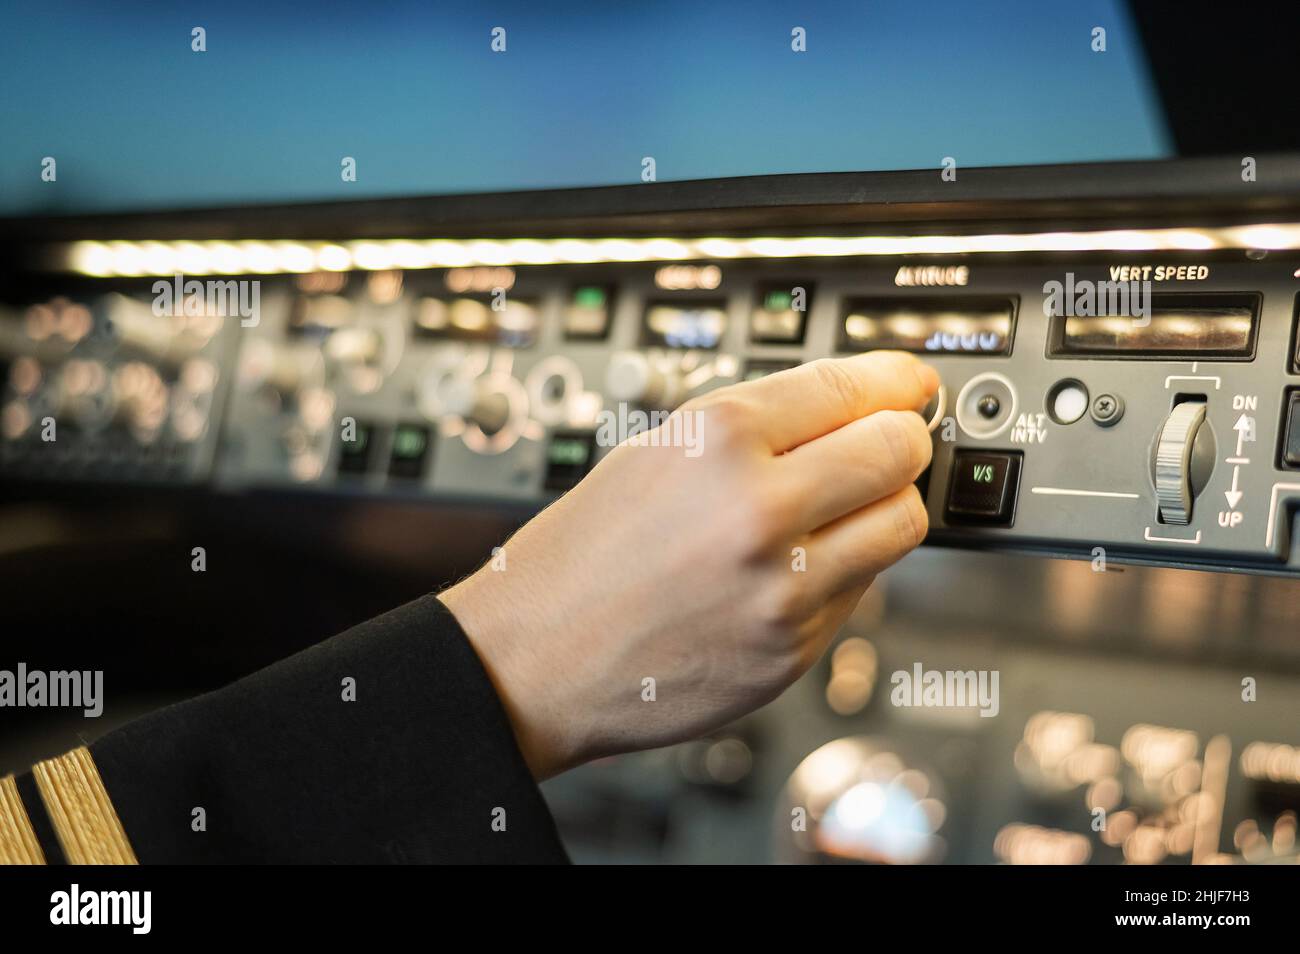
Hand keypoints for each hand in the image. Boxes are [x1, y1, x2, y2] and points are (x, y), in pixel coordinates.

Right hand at [440, 352, 938, 778]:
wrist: (537, 660)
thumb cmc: (585, 553)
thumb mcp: (658, 449)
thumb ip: (760, 424)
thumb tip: (854, 406)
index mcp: (719, 441)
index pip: (853, 387)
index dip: (896, 379)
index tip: (910, 382)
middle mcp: (760, 512)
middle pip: (900, 451)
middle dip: (904, 438)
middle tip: (891, 439)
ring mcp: (784, 591)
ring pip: (902, 524)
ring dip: (885, 507)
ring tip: (842, 509)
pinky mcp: (794, 652)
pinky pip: (861, 591)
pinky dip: (842, 572)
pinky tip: (790, 571)